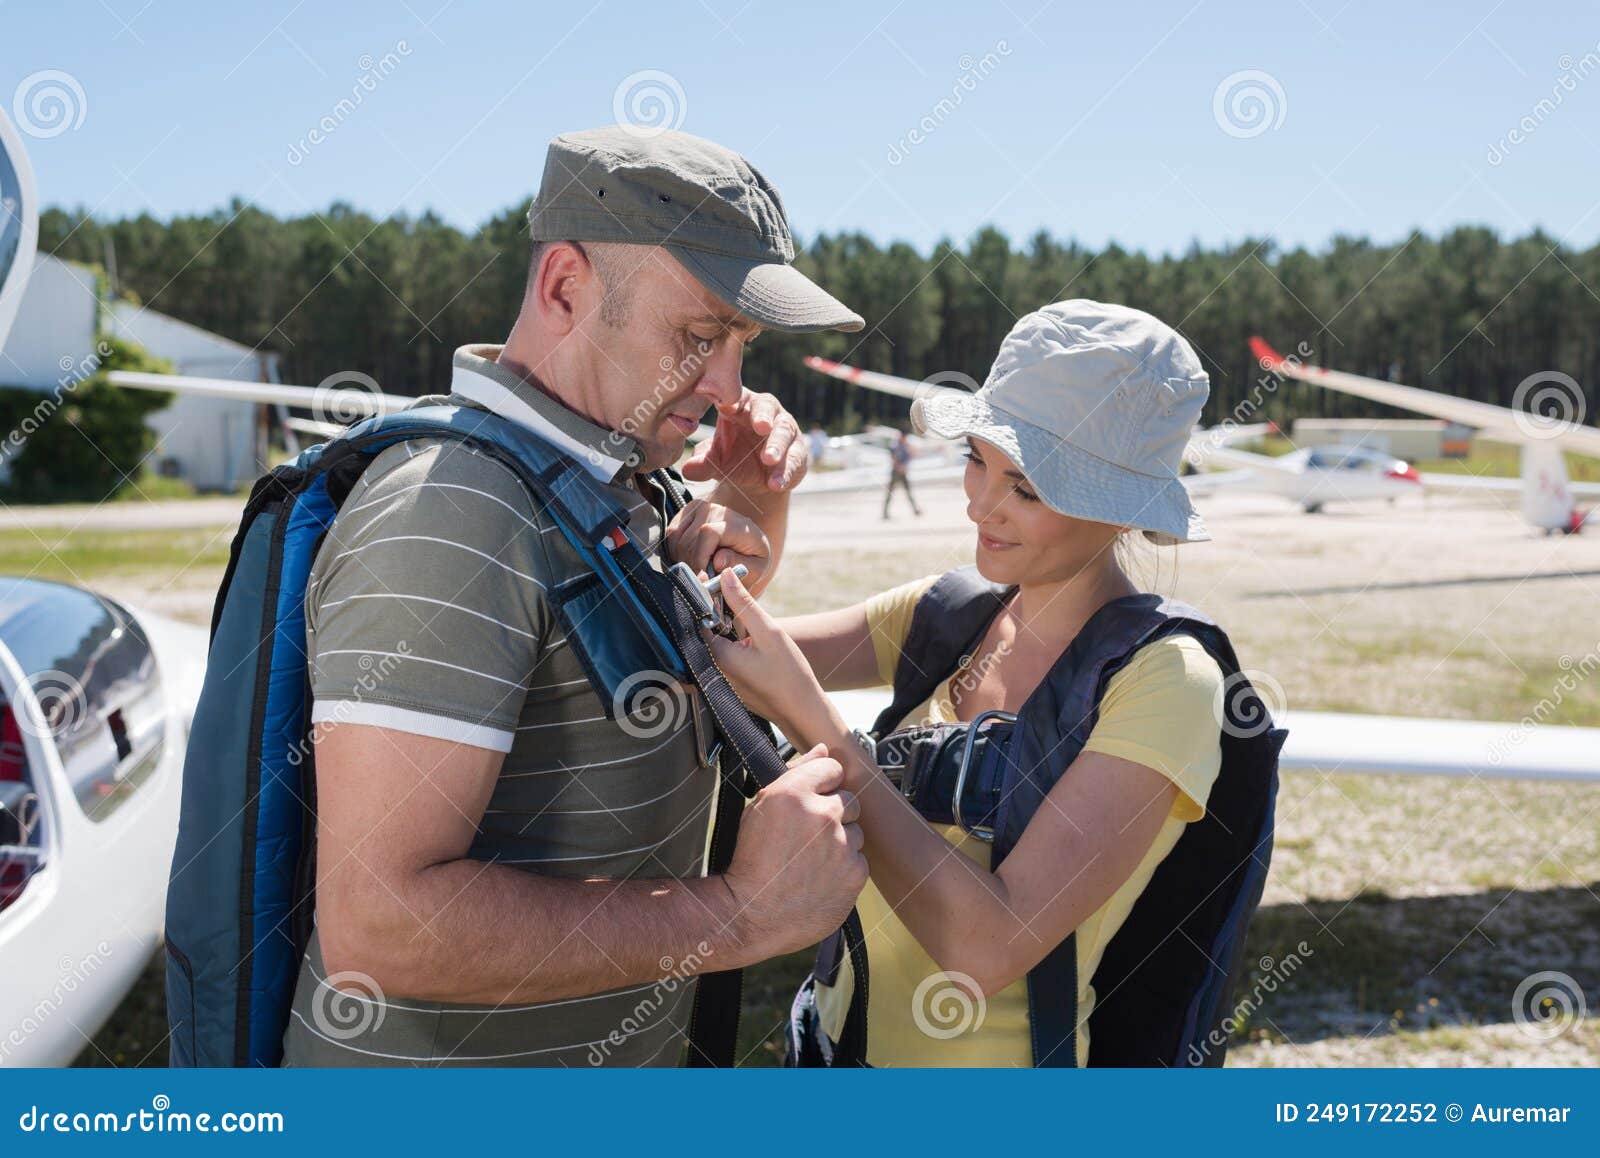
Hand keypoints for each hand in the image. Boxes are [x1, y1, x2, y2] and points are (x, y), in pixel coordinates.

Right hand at [664, 499, 771, 592]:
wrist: (747, 539)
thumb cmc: (752, 558)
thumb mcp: (757, 568)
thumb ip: (740, 565)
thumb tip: (718, 561)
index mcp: (736, 523)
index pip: (708, 533)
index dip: (700, 558)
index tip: (702, 579)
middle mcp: (715, 510)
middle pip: (689, 540)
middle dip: (691, 565)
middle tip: (700, 581)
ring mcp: (698, 509)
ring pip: (676, 539)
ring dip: (682, 560)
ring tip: (697, 570)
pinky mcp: (686, 511)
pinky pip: (670, 535)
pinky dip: (675, 552)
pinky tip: (689, 560)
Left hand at [681, 389, 807, 494]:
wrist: (756, 482)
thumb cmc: (733, 458)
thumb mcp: (716, 461)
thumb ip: (703, 462)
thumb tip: (688, 468)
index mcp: (742, 405)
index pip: (738, 396)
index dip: (733, 399)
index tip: (725, 406)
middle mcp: (766, 412)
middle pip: (767, 407)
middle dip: (764, 416)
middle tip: (760, 426)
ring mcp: (785, 430)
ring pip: (784, 432)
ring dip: (777, 445)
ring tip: (769, 460)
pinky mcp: (798, 451)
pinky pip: (795, 459)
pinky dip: (785, 472)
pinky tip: (775, 484)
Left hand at [705, 568, 829, 744]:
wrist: (803, 712)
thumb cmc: (789, 676)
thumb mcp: (769, 633)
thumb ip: (745, 604)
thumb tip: (726, 576)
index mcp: (717, 657)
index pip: (699, 618)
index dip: (704, 595)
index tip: (712, 575)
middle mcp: (714, 669)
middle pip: (706, 629)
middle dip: (715, 605)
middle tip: (727, 583)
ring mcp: (722, 678)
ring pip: (717, 640)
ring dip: (725, 620)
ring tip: (736, 600)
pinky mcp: (732, 682)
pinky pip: (726, 653)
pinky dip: (733, 637)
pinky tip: (746, 628)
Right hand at [721, 744, 867, 956]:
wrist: (748, 914)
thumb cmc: (750, 859)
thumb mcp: (761, 807)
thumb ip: (796, 772)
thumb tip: (824, 748)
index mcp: (794, 791)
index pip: (832, 768)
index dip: (822, 784)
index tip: (811, 801)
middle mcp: (823, 814)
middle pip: (850, 800)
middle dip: (834, 815)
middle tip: (808, 838)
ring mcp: (842, 846)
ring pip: (856, 832)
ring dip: (841, 843)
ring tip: (811, 862)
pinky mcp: (855, 874)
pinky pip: (859, 861)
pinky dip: (844, 869)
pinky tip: (819, 879)